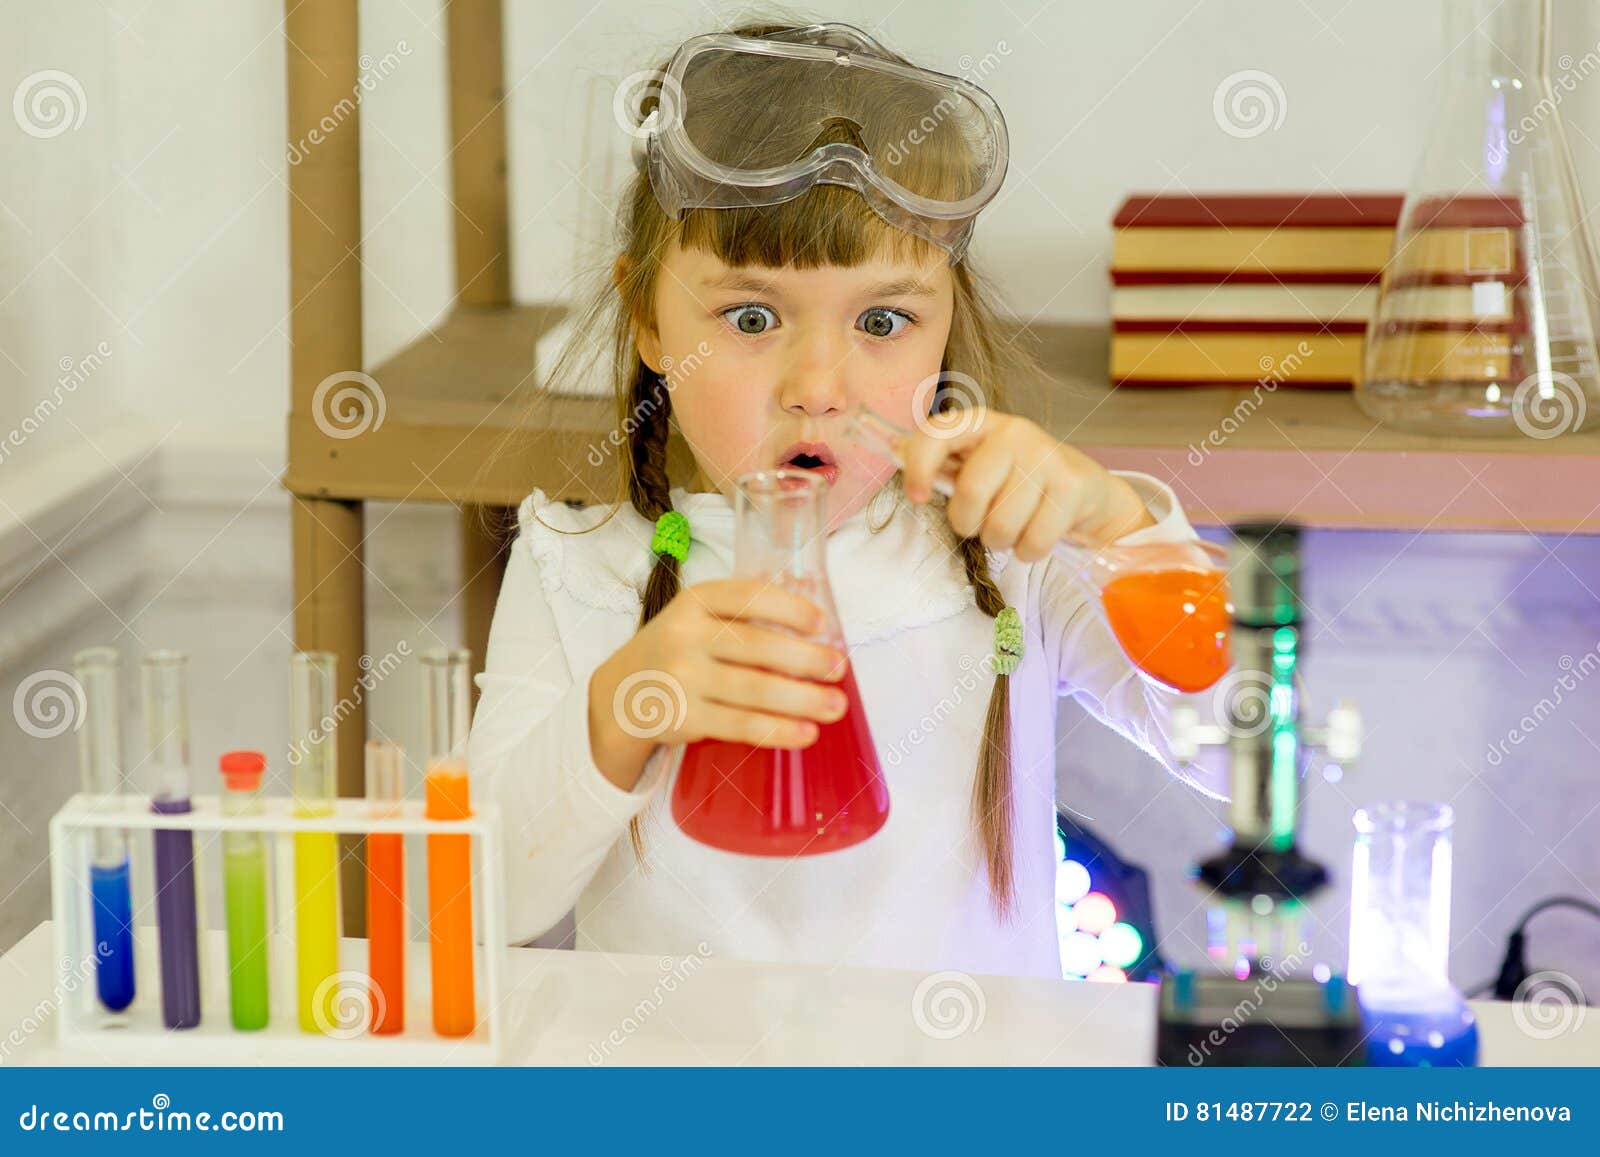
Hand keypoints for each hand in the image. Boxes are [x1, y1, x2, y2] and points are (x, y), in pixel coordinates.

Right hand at [587, 578, 849, 789]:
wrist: (623, 692)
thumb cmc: (681, 649)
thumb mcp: (698, 616)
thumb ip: (744, 617)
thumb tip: (818, 636)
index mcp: (696, 601)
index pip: (748, 596)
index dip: (789, 609)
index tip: (822, 624)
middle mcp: (686, 636)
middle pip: (757, 647)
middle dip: (805, 659)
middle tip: (839, 669)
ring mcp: (683, 679)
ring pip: (754, 690)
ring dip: (802, 699)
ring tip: (835, 706)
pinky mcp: (684, 718)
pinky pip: (740, 725)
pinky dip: (777, 730)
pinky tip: (805, 733)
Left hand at [897, 409, 1153, 559]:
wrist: (1088, 492)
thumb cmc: (1019, 482)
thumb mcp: (978, 466)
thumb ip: (942, 463)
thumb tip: (893, 452)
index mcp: (980, 424)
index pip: (938, 432)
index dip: (920, 466)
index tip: (917, 497)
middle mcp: (1013, 432)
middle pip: (970, 492)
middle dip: (968, 523)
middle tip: (980, 524)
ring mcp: (1046, 457)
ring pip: (1001, 525)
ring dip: (1001, 541)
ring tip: (1013, 526)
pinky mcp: (1072, 486)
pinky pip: (1032, 541)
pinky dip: (1028, 551)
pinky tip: (1037, 534)